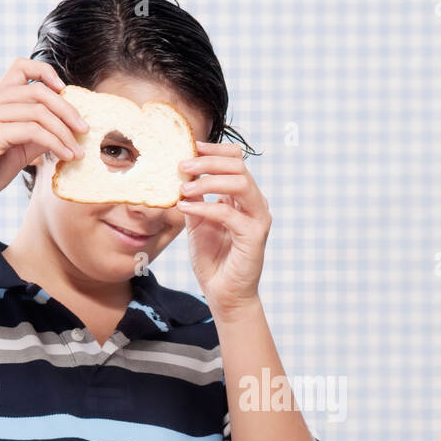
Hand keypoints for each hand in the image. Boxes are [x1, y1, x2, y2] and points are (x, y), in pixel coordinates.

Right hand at [0, 57, 87, 219]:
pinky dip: (55, 143)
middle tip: (85, 129)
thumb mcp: (15, 148)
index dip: (46, 72)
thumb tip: (65, 128)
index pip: (21, 67)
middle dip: (68, 110)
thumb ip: (35, 134)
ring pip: (39, 112)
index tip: (65, 91)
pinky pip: (33, 131)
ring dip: (65, 132)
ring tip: (78, 151)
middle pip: (38, 91)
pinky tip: (65, 156)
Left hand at [177, 142, 270, 320]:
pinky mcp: (253, 236)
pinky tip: (185, 209)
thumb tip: (182, 173)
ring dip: (208, 181)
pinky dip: (205, 208)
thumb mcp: (197, 222)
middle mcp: (255, 204)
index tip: (191, 147)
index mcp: (243, 197)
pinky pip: (229, 213)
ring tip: (184, 188)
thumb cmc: (213, 259)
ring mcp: (258, 219)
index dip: (215, 150)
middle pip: (238, 166)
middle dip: (208, 162)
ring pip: (238, 183)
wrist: (224, 293)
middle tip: (182, 165)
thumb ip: (195, 198)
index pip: (236, 161)